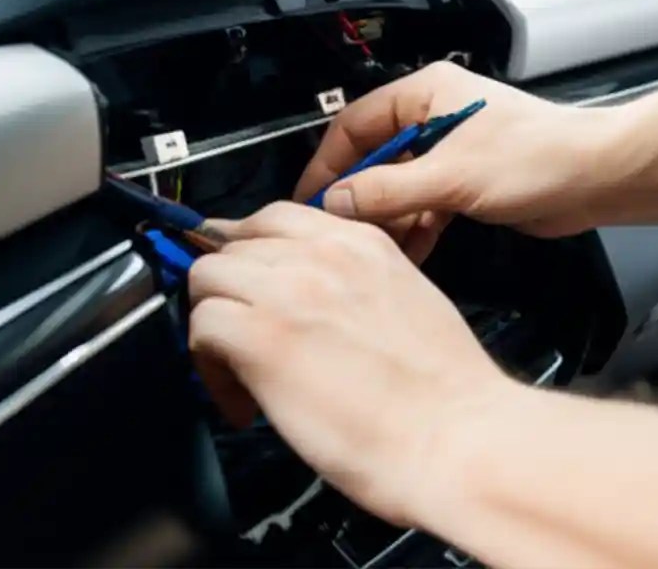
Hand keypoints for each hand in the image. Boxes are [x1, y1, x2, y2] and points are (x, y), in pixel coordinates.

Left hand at [187, 202, 517, 525]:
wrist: (455, 438)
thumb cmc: (444, 394)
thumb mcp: (408, 303)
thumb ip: (354, 286)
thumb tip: (312, 305)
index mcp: (362, 243)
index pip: (276, 218)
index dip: (251, 255)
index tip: (249, 289)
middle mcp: (322, 254)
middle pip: (234, 245)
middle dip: (232, 292)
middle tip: (244, 342)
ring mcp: (288, 290)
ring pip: (207, 277)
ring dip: (214, 323)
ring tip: (240, 374)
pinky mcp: (261, 336)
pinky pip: (202, 326)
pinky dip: (208, 367)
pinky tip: (244, 402)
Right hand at [293, 62, 604, 257]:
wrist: (596, 179)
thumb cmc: (536, 158)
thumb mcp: (451, 176)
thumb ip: (388, 189)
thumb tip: (337, 201)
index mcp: (425, 95)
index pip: (354, 124)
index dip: (328, 164)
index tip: (310, 200)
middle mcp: (434, 118)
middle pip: (374, 158)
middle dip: (359, 197)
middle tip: (339, 232)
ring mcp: (450, 152)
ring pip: (397, 187)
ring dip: (386, 218)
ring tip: (374, 249)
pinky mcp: (466, 183)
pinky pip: (423, 205)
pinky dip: (413, 228)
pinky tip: (406, 253)